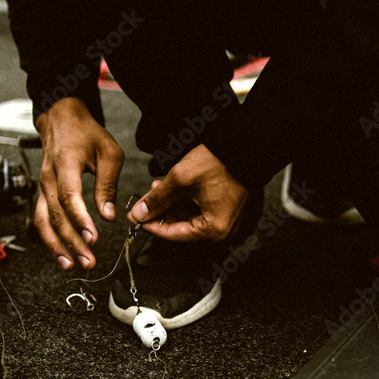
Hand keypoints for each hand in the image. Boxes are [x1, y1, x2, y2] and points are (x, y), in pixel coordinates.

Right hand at [34, 97, 123, 269]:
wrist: (61, 119)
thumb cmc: (86, 134)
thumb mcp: (108, 152)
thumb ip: (108, 184)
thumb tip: (108, 215)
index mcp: (65, 164)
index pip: (69, 196)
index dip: (80, 219)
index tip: (93, 237)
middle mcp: (48, 178)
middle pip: (56, 216)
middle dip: (71, 241)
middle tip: (88, 260)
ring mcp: (42, 187)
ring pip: (43, 222)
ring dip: (56, 246)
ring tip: (71, 265)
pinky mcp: (43, 194)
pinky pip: (42, 219)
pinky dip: (50, 239)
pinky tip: (62, 254)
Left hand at [128, 144, 247, 241]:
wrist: (242, 143)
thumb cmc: (216, 162)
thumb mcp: (180, 180)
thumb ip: (157, 200)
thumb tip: (138, 215)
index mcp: (214, 229)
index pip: (175, 235)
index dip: (152, 226)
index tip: (135, 218)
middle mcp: (223, 230)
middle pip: (183, 228)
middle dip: (162, 212)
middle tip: (145, 201)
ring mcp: (227, 219)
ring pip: (190, 218)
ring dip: (171, 205)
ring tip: (157, 188)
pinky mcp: (227, 208)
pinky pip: (201, 210)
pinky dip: (185, 201)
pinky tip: (172, 188)